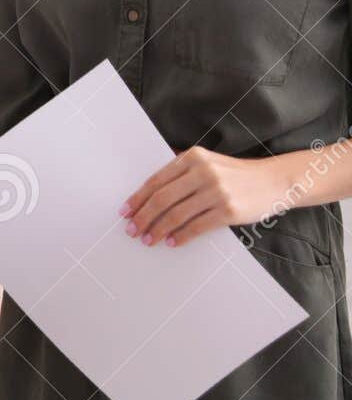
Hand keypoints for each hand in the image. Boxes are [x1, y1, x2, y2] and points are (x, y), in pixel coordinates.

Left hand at [121, 146, 285, 247]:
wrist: (275, 180)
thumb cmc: (235, 174)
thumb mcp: (208, 162)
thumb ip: (181, 171)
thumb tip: (147, 194)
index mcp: (193, 157)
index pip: (156, 181)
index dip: (138, 198)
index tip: (125, 212)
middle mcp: (203, 172)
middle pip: (162, 199)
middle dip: (143, 217)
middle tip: (132, 230)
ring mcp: (217, 191)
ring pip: (176, 214)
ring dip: (158, 230)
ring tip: (148, 239)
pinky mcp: (229, 210)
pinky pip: (196, 226)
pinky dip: (180, 236)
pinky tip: (172, 242)